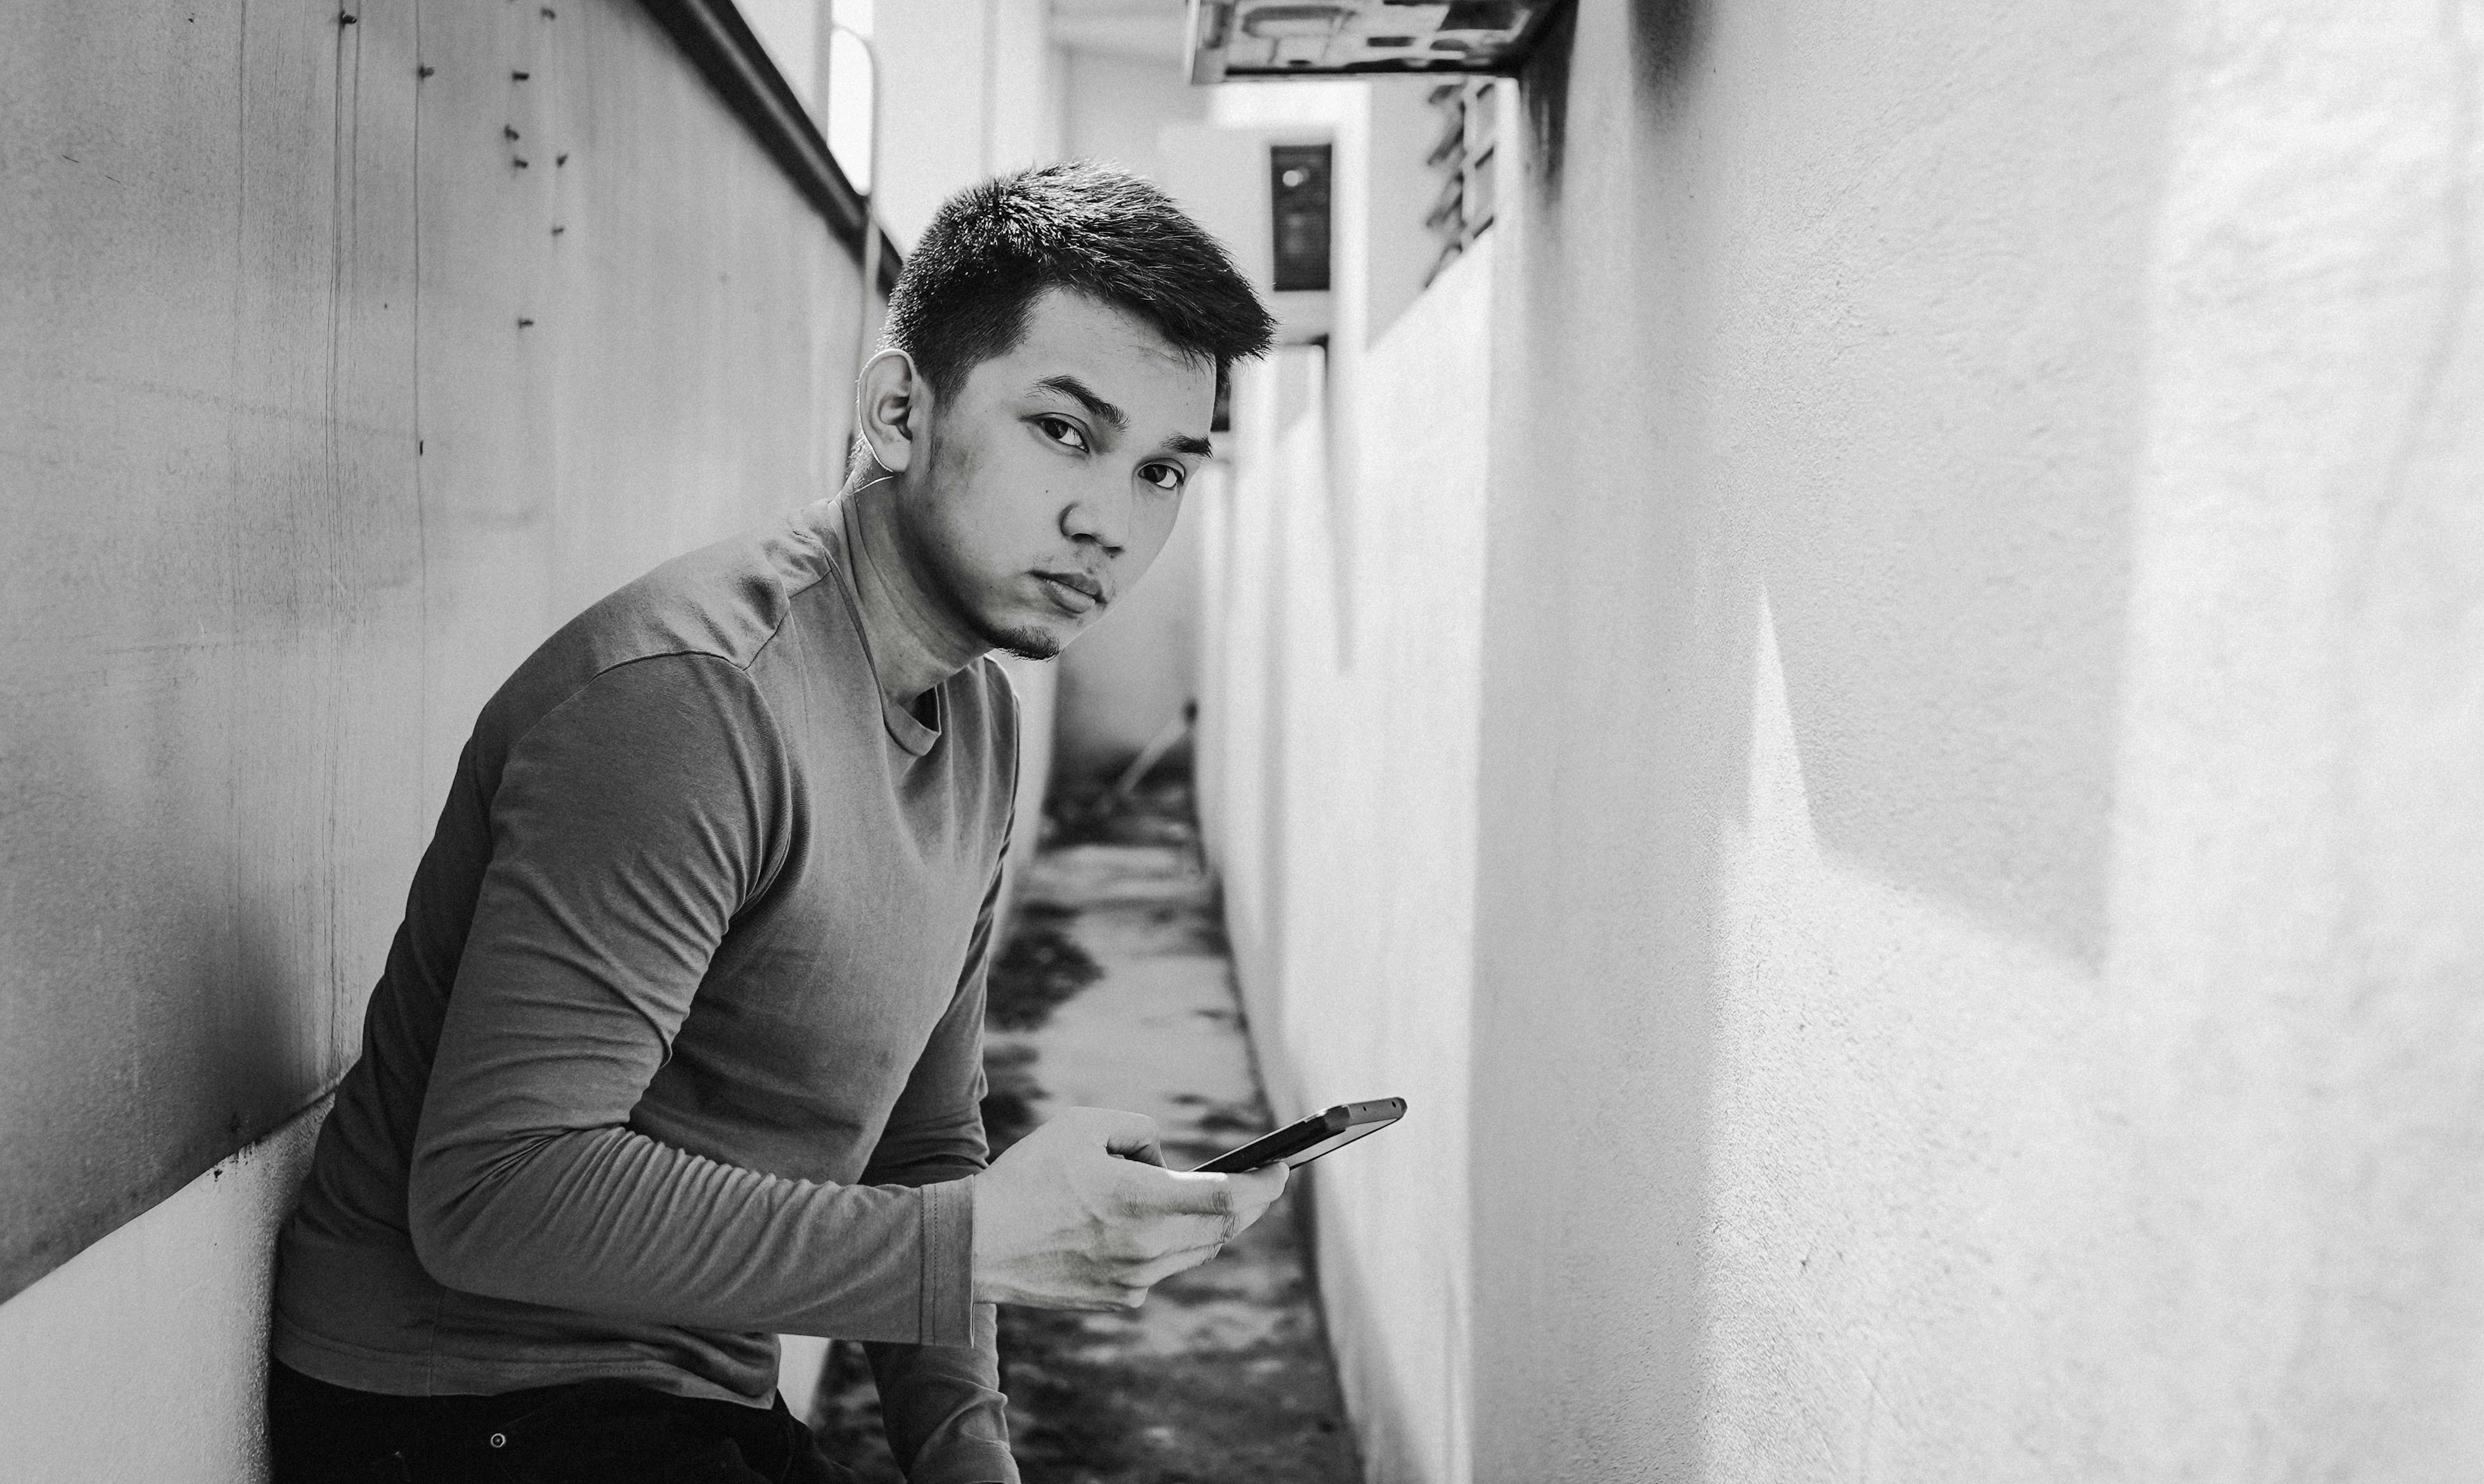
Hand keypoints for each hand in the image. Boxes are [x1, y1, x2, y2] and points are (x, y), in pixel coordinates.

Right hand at [968, 1106, 1287, 1309]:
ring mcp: (1135, 1280)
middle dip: (1250, 1203)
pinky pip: (1164, 1267)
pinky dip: (1168, 1243)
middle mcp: (1146, 1248)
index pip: (1229, 1198)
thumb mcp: (1083, 1126)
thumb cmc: (1027, 1177)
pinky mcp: (1119, 1298)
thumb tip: (1164, 1159)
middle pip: (1224, 1229)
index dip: (1266, 1183)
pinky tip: (1146, 1225)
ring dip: (1209, 1224)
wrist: (976, 1245)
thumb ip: (1138, 1129)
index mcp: (1141, 1201)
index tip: (1283, 1168)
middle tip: (1261, 1181)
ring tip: (1200, 1196)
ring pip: (1198, 1251)